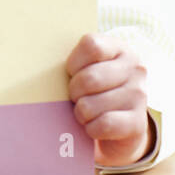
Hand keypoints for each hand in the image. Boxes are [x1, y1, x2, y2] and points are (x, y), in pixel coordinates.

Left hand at [66, 33, 155, 167]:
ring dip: (81, 113)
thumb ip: (74, 61)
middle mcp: (135, 68)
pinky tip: (94, 126)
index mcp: (119, 48)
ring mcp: (140, 95)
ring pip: (91, 105)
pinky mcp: (138, 123)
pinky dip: (91, 129)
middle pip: (89, 78)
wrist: (118, 127)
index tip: (71, 72)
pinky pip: (103, 125)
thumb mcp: (85, 68)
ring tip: (85, 112)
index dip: (73, 62)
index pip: (91, 45)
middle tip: (76, 97)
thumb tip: (34, 63)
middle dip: (74, 92)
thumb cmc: (92, 91)